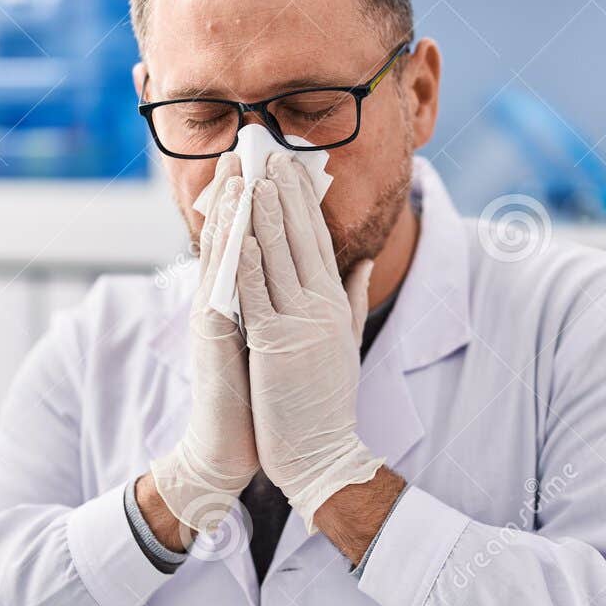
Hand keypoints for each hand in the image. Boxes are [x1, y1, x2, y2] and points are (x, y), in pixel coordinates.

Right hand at [148, 154, 259, 539]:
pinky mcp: (210, 337)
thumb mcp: (277, 343)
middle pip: (233, 234)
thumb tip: (312, 277)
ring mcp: (213, 317)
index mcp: (244, 301)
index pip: (255, 240)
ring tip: (239, 171)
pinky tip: (237, 231)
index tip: (279, 162)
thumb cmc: (255, 399)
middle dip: (241, 189)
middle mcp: (223, 301)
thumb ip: (289, 307)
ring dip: (229, 212)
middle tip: (250, 145)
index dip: (266, 202)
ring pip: (222, 254)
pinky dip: (228, 259)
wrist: (229, 449)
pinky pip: (219, 290)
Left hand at [236, 154, 383, 531]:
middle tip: (268, 150)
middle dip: (282, 190)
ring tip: (251, 174)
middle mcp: (320, 306)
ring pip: (278, 257)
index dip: (303, 199)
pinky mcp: (276, 346)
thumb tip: (366, 260)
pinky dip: (247, 261)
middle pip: (300, 236)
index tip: (290, 164)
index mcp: (333, 303)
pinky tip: (238, 232)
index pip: (318, 238)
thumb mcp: (345, 341)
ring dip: (263, 212)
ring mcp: (299, 324)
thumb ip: (352, 297)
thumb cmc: (327, 403)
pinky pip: (258, 294)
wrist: (323, 455)